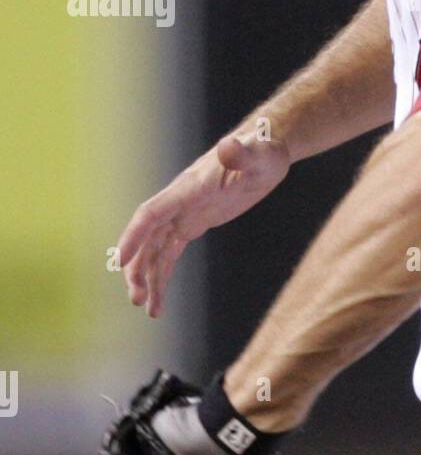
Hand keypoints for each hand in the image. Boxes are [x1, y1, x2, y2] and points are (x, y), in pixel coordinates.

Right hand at [117, 132, 291, 316]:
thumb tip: (228, 146)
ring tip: (148, 308)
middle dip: (137, 267)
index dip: (134, 236)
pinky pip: (170, 251)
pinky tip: (159, 298)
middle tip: (137, 298)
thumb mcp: (258, 155)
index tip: (120, 260)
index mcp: (187, 188)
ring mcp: (184, 212)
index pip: (151, 214)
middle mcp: (179, 201)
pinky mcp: (194, 222)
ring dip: (147, 277)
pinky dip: (162, 274)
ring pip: (155, 248)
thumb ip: (241, 154)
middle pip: (147, 237)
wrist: (266, 151)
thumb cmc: (262, 151)